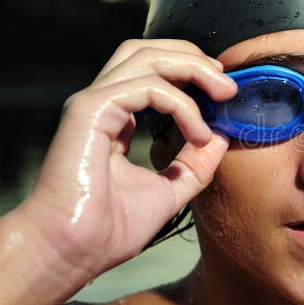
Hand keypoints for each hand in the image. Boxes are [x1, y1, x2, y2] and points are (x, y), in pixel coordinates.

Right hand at [16, 39, 236, 285]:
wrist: (74, 253)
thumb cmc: (111, 229)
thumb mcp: (170, 189)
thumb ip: (195, 163)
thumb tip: (223, 136)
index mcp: (116, 118)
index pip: (153, 72)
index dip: (191, 72)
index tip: (224, 94)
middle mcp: (103, 104)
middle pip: (148, 51)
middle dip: (194, 58)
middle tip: (228, 85)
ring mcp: (94, 103)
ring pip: (146, 57)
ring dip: (193, 69)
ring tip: (223, 95)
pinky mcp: (90, 110)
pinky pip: (147, 88)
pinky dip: (181, 104)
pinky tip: (198, 133)